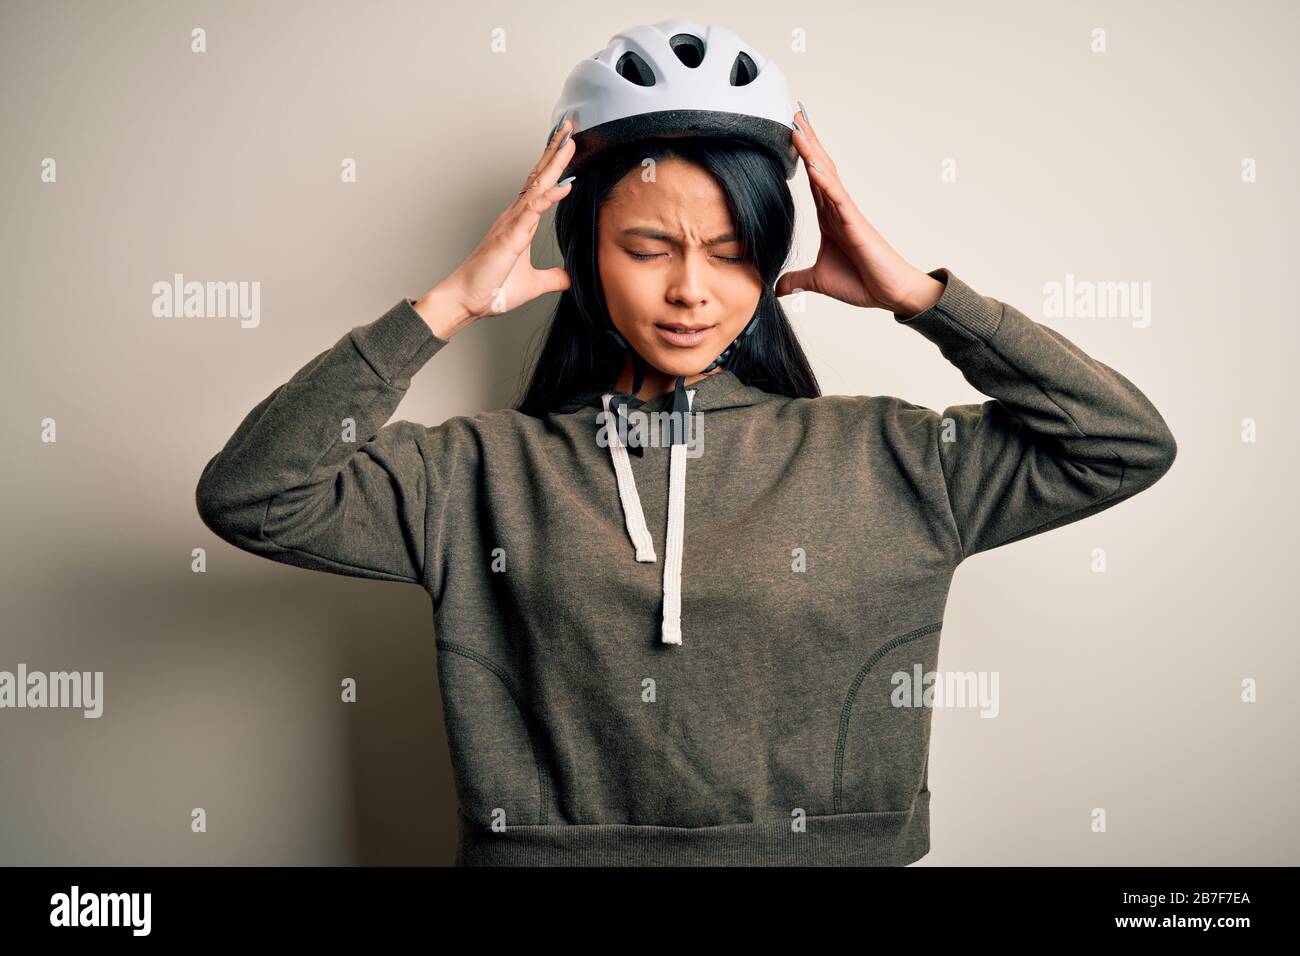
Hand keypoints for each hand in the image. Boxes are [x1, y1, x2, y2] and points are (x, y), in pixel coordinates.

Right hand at [419, 118, 577, 336]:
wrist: (468, 301)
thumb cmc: (492, 290)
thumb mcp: (533, 284)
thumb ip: (553, 278)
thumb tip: (570, 278)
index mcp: (520, 224)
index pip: (540, 188)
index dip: (554, 166)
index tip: (567, 147)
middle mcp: (515, 217)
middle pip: (539, 177)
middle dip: (555, 152)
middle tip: (569, 129)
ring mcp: (511, 224)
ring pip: (536, 186)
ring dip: (553, 163)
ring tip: (568, 141)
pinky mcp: (510, 236)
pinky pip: (533, 211)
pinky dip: (549, 197)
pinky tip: (564, 185)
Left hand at [775, 110, 938, 314]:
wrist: (889, 294)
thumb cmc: (861, 282)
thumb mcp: (817, 281)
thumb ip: (796, 279)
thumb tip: (776, 289)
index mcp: (828, 217)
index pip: (812, 179)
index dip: (801, 156)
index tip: (789, 132)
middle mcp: (837, 209)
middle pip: (819, 167)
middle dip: (806, 141)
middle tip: (793, 113)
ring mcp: (847, 214)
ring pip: (827, 175)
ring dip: (812, 151)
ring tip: (798, 126)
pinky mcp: (856, 225)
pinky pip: (838, 199)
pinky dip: (825, 182)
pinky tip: (813, 167)